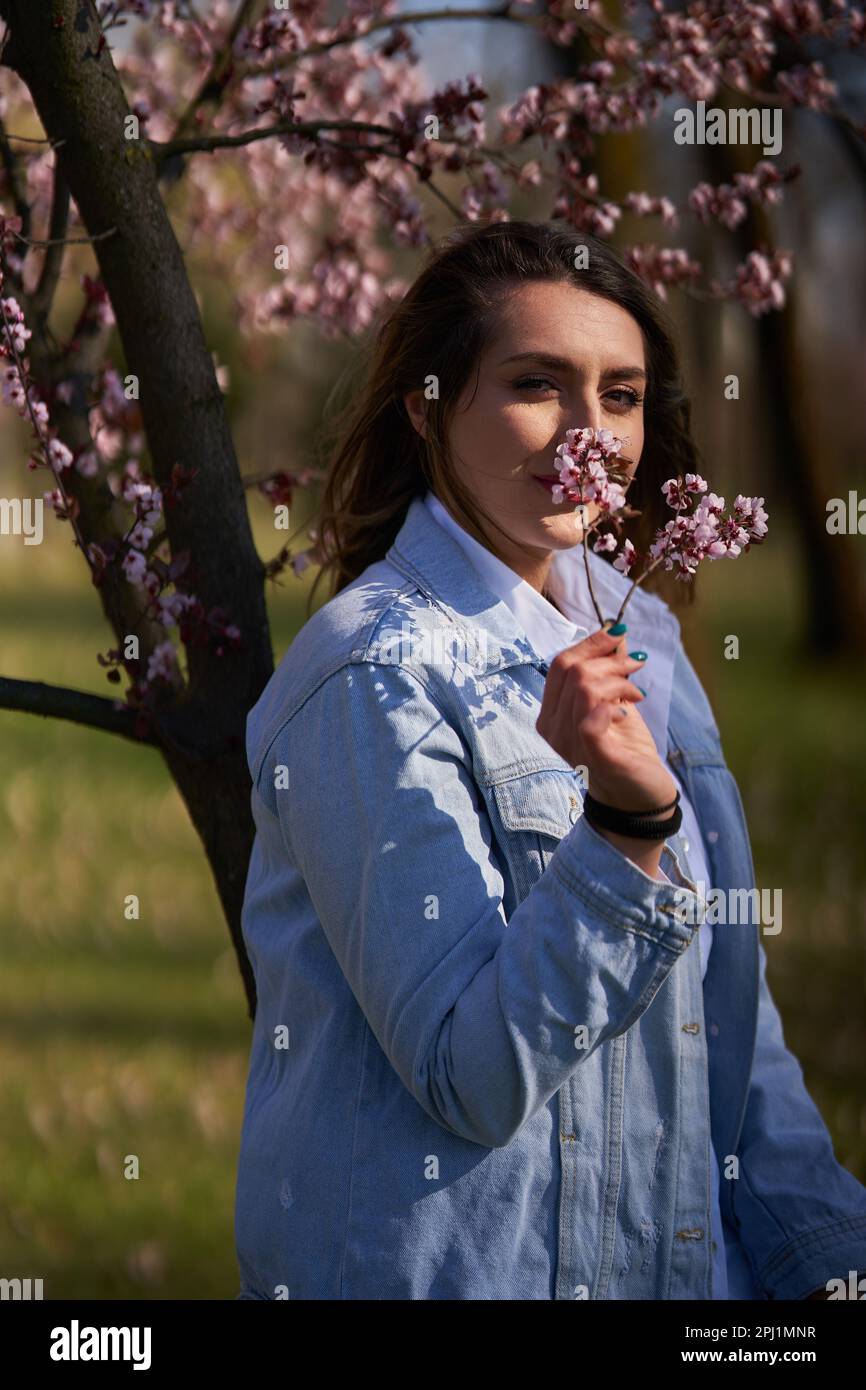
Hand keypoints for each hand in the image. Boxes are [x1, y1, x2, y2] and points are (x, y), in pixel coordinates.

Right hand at [536, 624, 677, 812]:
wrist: (638, 796)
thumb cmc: (624, 749)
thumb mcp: (616, 701)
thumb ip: (610, 671)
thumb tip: (616, 634)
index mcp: (552, 713)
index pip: (560, 665)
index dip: (589, 643)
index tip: (618, 635)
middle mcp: (553, 729)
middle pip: (571, 670)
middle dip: (608, 658)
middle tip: (636, 665)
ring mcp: (571, 745)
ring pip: (585, 688)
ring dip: (617, 679)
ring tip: (636, 691)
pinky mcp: (594, 757)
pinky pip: (591, 719)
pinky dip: (613, 704)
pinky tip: (627, 709)